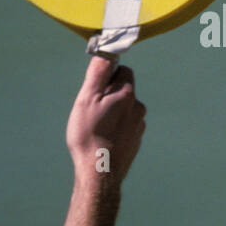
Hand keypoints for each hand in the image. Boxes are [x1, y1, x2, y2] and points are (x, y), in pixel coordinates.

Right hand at [65, 54, 146, 184]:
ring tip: (96, 128)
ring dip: (112, 113)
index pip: (123, 71)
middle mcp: (138, 109)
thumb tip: (107, 51)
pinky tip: (102, 140)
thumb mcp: (86, 99)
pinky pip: (125, 127)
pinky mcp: (135, 142)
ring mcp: (139, 127)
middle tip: (91, 111)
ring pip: (124, 110)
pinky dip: (115, 129)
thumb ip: (98, 73)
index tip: (94, 91)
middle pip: (123, 91)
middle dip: (108, 96)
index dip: (107, 77)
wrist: (100, 173)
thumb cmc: (90, 135)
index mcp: (128, 95)